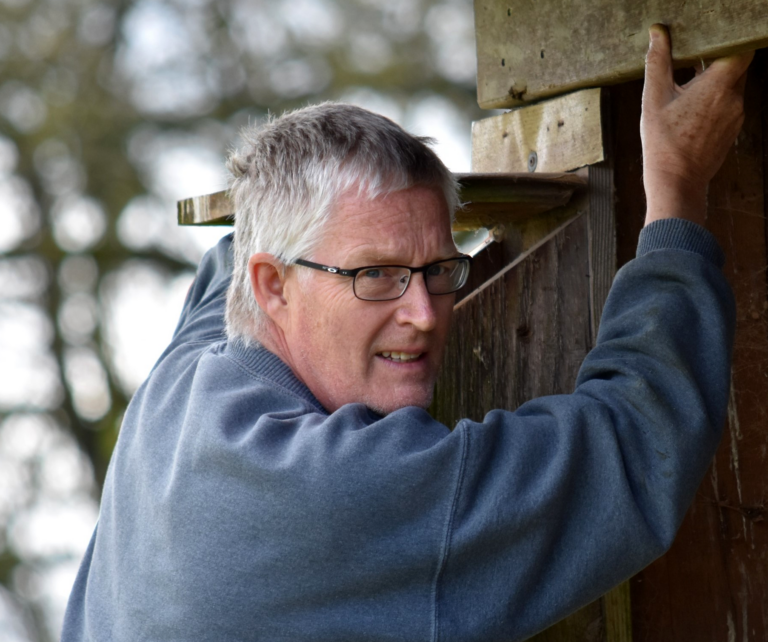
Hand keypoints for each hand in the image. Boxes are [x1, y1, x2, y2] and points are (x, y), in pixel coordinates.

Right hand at [641, 24, 752, 225]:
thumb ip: (658, 62)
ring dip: (714, 86)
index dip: (729, 40)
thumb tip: (658, 33)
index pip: (741, 48)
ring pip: (732, 88)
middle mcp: (735, 98)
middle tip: (693, 64)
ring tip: (687, 94)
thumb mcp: (653, 99)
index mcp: (719, 85)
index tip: (710, 41)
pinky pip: (728, 107)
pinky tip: (691, 115)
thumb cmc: (663, 143)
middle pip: (737, 67)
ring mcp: (737, 116)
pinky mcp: (733, 131)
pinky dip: (714, 104)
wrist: (676, 182)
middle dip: (717, 63)